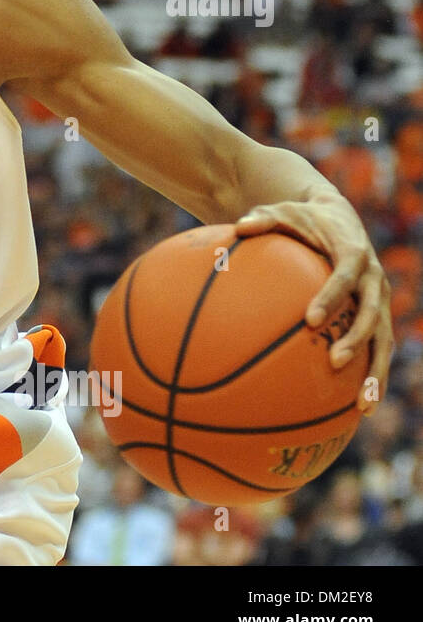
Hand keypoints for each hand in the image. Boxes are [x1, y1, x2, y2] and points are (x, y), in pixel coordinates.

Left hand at [235, 193, 393, 413]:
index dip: (331, 297)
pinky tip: (357, 409)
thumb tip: (237, 227)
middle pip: (372, 313)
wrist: (337, 218)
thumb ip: (262, 219)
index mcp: (352, 252)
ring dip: (375, 371)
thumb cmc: (301, 218)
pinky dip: (371, 377)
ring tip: (363, 406)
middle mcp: (373, 279)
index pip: (344, 276)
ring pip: (384, 340)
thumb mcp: (281, 211)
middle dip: (356, 339)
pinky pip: (377, 350)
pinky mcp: (376, 317)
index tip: (310, 319)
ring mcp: (378, 300)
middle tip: (334, 362)